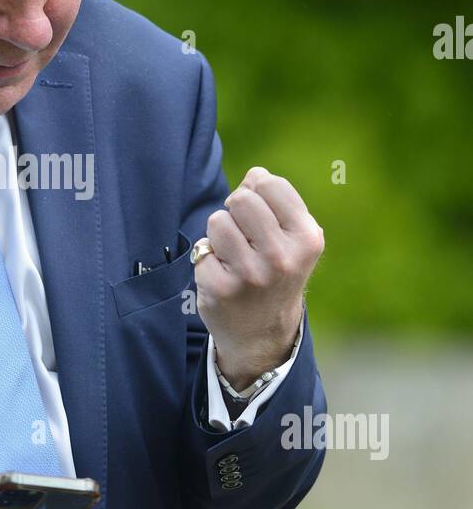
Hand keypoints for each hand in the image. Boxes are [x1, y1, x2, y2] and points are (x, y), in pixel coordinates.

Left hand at [194, 166, 323, 388]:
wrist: (261, 333)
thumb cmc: (275, 271)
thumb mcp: (292, 237)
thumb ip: (276, 201)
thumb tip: (253, 176)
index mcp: (307, 239)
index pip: (269, 183)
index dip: (257, 192)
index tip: (261, 214)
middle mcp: (282, 258)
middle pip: (241, 199)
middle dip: (237, 210)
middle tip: (244, 235)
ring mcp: (250, 275)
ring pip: (218, 221)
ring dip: (220, 234)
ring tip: (234, 256)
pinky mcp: (221, 290)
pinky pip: (202, 249)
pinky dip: (208, 259)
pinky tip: (223, 277)